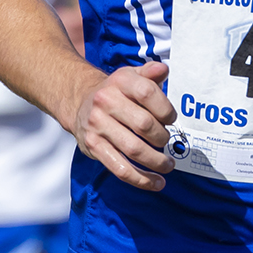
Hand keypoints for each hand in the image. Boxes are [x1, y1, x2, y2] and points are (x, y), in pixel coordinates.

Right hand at [70, 60, 176, 191]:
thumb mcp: (131, 76)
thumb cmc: (116, 91)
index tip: (171, 119)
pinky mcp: (93, 146)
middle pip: (144, 124)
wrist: (80, 102)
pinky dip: (141, 179)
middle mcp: (106, 101)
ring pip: (134, 149)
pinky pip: (120, 168)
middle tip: (168, 142)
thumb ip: (150, 72)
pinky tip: (156, 182)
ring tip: (168, 165)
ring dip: (156, 161)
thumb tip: (163, 70)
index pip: (148, 93)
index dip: (166, 109)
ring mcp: (98, 125)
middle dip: (162, 137)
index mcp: (120, 81)